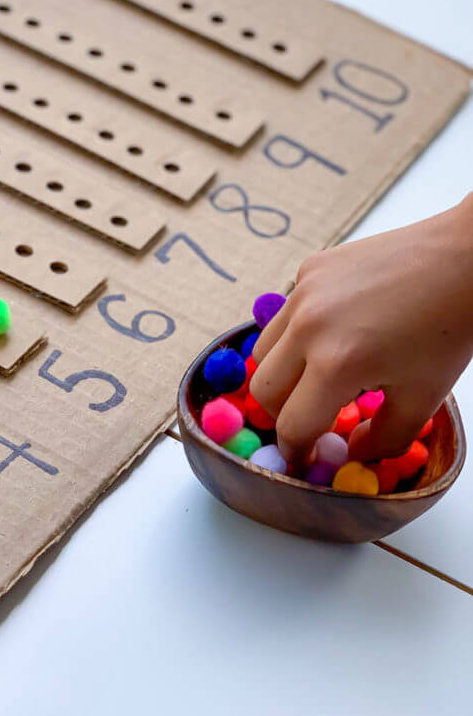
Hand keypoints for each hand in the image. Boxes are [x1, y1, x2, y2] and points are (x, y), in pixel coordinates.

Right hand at [250, 194, 472, 462]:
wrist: (464, 258)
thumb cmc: (450, 329)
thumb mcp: (423, 397)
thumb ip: (383, 440)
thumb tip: (349, 454)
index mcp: (337, 364)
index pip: (292, 425)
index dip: (297, 450)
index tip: (304, 457)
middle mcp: (308, 328)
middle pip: (262, 390)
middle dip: (281, 412)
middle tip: (307, 416)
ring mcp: (302, 293)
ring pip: (263, 350)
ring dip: (281, 372)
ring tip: (315, 373)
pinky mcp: (308, 270)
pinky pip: (284, 314)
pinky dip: (297, 332)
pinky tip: (333, 329)